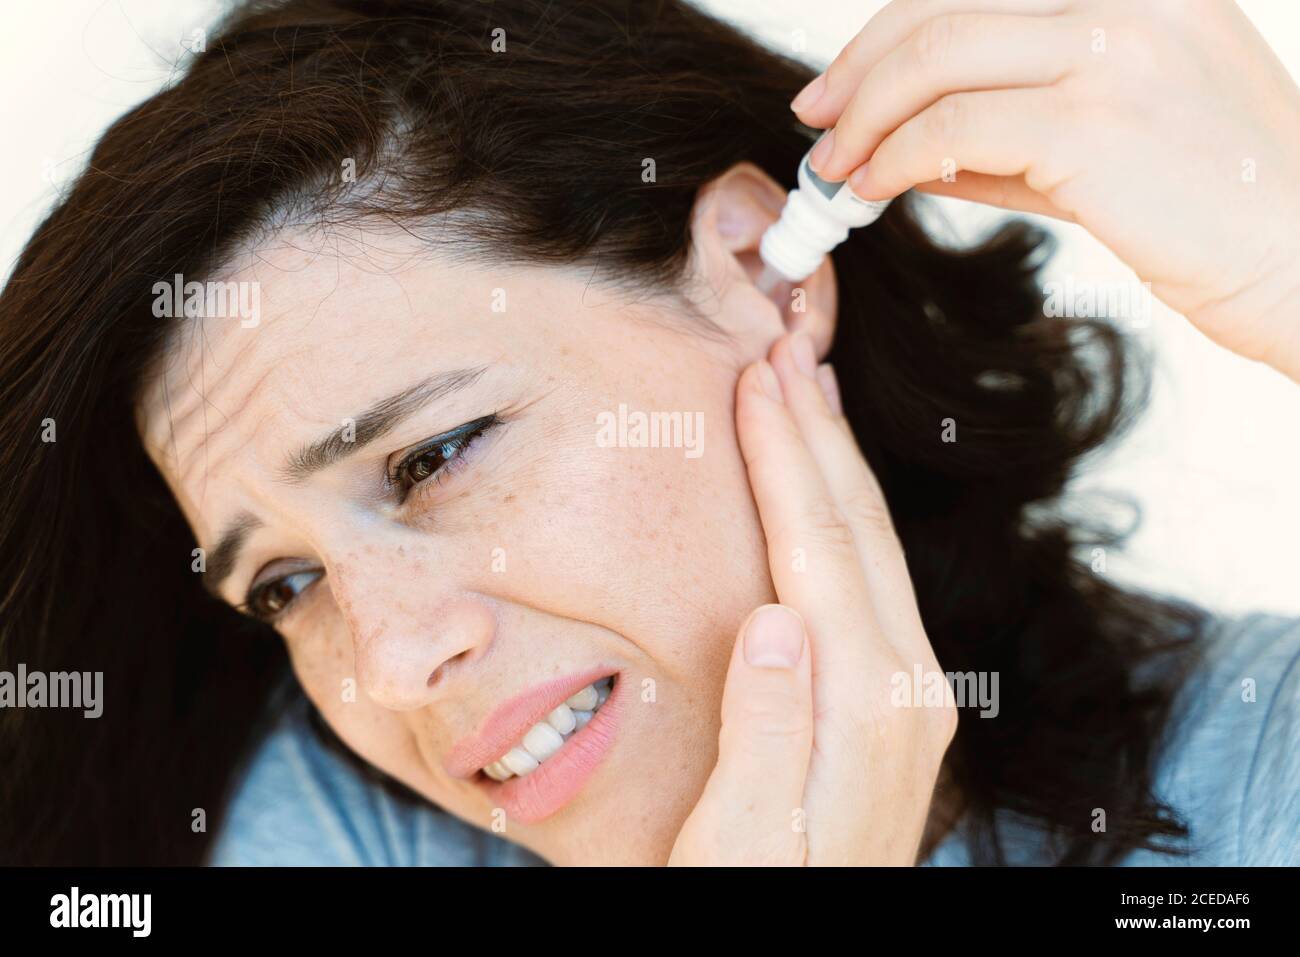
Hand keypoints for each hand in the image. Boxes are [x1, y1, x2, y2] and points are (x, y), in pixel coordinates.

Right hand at [668, 332, 956, 865]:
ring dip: (836, 457)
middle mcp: (903, 679)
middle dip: (817, 431)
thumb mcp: (742, 835)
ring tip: (806, 385)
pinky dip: (848, 511)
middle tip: (782, 344)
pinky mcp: (897, 691)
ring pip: (873, 541)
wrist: (805, 934)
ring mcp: (909, 683)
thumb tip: (775, 617)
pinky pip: (875, 573)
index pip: (820, 549)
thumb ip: (769, 726)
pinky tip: (828, 485)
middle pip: (857, 526)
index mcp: (863, 701)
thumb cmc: (751, 891)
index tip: (757, 378)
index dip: (785, 459)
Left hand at [791, 0, 1299, 380]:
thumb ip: (1017, 125)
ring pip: (933, 60)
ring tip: (833, 170)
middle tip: (817, 122)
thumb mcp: (1116, 135)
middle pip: (940, 9)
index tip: (842, 82)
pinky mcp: (1092, 122)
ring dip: (863, 119)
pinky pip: (950, 128)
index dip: (890, 31)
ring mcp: (1112, 48)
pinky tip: (873, 190)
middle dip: (858, 69)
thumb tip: (911, 142)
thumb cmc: (1213, 208)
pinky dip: (892, 159)